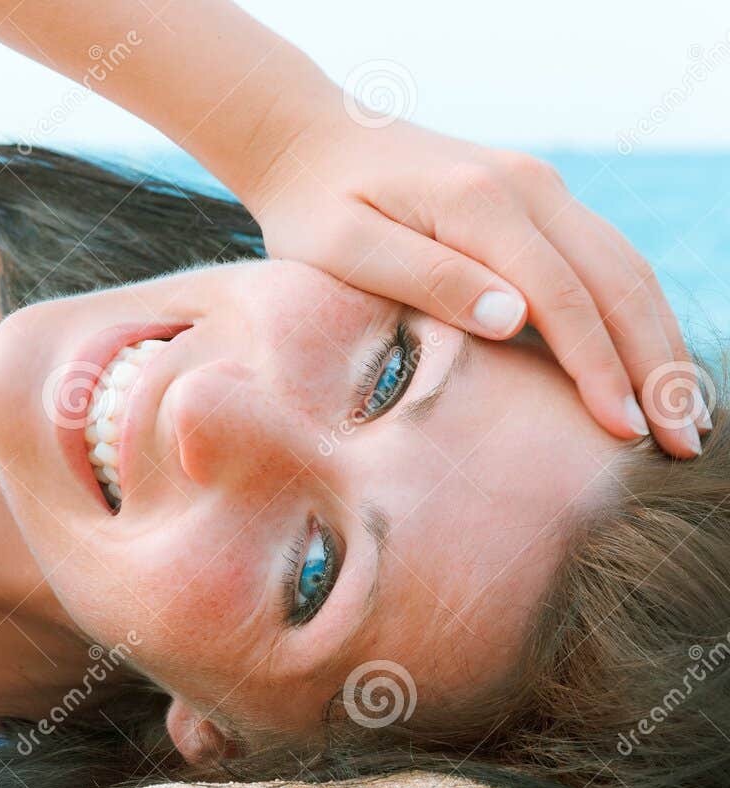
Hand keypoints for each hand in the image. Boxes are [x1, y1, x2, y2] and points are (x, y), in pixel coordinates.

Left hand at [240, 111, 705, 456]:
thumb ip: (427, 280)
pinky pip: (604, 257)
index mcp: (480, 202)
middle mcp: (527, 186)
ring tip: (685, 414)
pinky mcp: (535, 198)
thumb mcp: (345, 249)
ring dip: (661, 340)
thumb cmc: (313, 206)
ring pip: (625, 267)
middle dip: (655, 365)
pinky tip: (650, 361)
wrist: (309, 140)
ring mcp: (539, 187)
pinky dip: (637, 311)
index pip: (561, 297)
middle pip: (617, 282)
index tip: (622, 430)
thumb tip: (513, 319)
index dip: (598, 368)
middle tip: (682, 439)